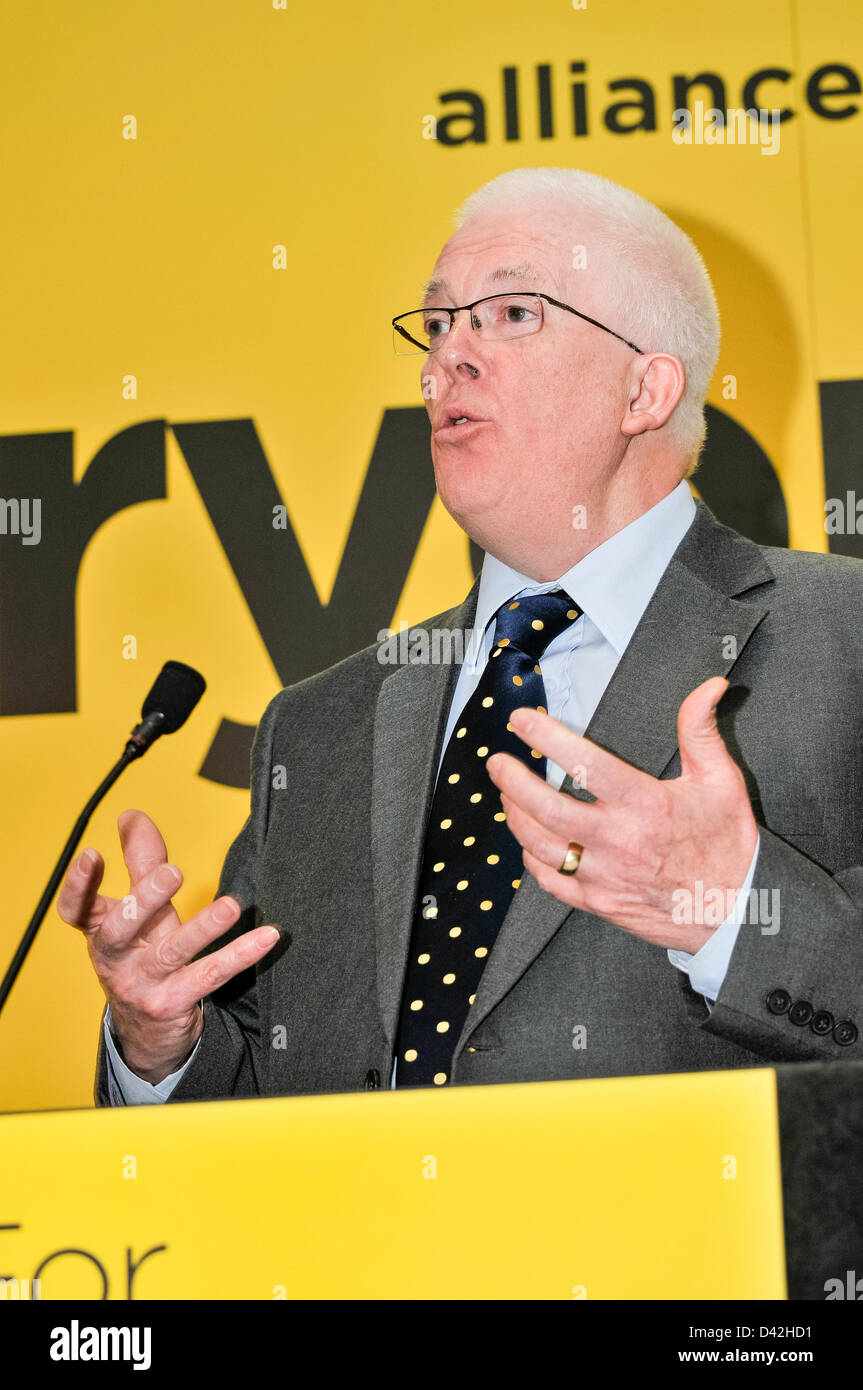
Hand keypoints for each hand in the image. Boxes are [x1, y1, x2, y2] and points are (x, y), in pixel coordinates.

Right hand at [57, 809, 279, 1082]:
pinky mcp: (172, 1003)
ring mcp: (142, 984)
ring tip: (231, 906)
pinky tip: (267, 937)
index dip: (79, 884)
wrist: (147, 1030)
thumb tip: (131, 816)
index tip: (92, 853)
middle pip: (120, 929)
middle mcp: (115, 959)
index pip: (76, 909)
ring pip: (171, 953)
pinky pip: (209, 976)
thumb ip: (139, 862)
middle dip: (144, 898)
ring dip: (202, 928)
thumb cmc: (143, 955)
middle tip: (172, 872)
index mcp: (100, 931)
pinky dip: (239, 956)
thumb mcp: (139, 911)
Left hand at [486, 677, 757, 952]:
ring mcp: (605, 875)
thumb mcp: (721, 781)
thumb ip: (701, 731)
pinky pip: (551, 882)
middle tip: (497, 761)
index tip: (523, 722)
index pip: (585, 764)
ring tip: (506, 795)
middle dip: (513, 781)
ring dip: (516, 817)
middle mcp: (619, 841)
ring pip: (541, 846)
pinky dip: (532, 859)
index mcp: (646, 805)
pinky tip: (528, 841)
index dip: (548, 738)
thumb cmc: (728, 845)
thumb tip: (709, 688)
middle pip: (547, 808)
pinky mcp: (599, 902)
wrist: (736, 912)